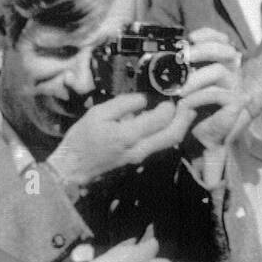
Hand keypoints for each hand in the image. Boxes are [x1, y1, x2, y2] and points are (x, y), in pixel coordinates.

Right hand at [49, 92, 191, 185]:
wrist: (73, 169)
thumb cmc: (81, 139)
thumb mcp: (98, 114)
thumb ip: (124, 104)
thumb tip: (145, 98)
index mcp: (128, 135)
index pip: (161, 118)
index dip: (169, 104)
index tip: (169, 92)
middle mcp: (140, 149)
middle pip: (174, 134)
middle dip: (185, 116)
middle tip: (188, 100)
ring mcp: (142, 157)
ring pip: (171, 142)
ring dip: (181, 124)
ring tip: (184, 108)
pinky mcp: (140, 160)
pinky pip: (162, 145)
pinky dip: (170, 131)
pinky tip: (169, 120)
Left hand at [175, 28, 250, 149]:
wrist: (198, 136)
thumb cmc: (190, 109)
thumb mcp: (183, 84)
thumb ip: (183, 68)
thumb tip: (171, 51)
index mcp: (221, 62)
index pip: (221, 39)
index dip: (208, 34)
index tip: (190, 37)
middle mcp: (231, 70)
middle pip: (224, 49)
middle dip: (202, 50)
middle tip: (182, 58)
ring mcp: (235, 86)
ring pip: (219, 70)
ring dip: (195, 78)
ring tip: (179, 91)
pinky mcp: (235, 103)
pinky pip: (217, 93)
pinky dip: (198, 97)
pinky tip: (186, 104)